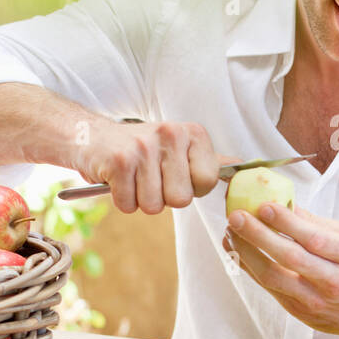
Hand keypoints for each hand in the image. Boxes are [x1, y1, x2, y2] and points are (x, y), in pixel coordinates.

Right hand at [71, 120, 224, 214]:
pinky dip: (122, 199)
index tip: (175, 174)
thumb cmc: (142, 149)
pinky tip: (118, 179)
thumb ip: (211, 161)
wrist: (92, 137)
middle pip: (181, 199)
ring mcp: (143, 147)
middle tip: (151, 177)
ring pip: (153, 206)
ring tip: (134, 177)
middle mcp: (171, 134)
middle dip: (164, 197)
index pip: (208, 182)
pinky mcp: (118, 162)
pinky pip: (129, 205)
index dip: (191, 188)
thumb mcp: (181, 147)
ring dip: (141, 199)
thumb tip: (246, 169)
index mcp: (193, 132)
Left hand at [222, 202, 338, 338]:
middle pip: (289, 258)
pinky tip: (237, 252)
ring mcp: (315, 301)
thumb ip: (315, 224)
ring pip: (273, 277)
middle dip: (258, 235)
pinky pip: (269, 289)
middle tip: (236, 217)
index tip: (264, 205)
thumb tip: (282, 202)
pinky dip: (249, 268)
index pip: (314, 239)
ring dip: (247, 253)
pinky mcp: (300, 313)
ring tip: (230, 233)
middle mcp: (333, 282)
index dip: (286, 222)